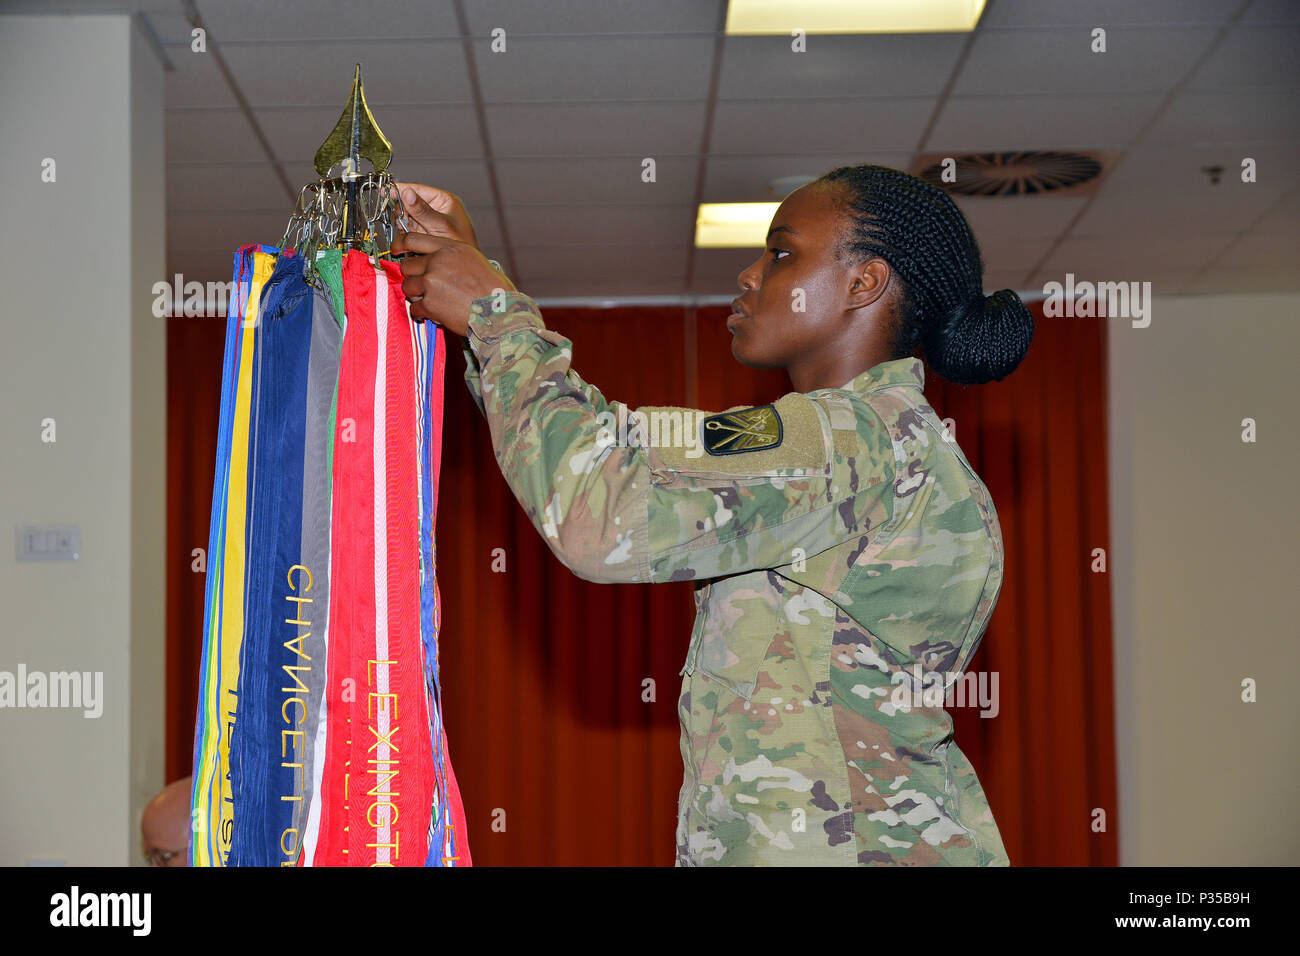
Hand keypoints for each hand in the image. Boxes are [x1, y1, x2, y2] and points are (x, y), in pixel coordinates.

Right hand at [390, 182, 479, 248]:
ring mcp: (427, 221)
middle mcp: (435, 209)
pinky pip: (407, 231)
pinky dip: (406, 237)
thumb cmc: (462, 245)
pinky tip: (414, 243)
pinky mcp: (422, 233)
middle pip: (407, 204)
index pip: (417, 189)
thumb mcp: (441, 226)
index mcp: (443, 200)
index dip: (400, 190)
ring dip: (404, 227)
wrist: (463, 272)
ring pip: (405, 218)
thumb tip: (407, 193)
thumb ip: (423, 211)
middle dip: (403, 214)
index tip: (386, 191)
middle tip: (405, 224)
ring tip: (416, 236)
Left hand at [390, 230, 516, 336]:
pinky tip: (436, 314)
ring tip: (434, 302)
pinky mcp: (430, 304)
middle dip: (413, 278)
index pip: (413, 239)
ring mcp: (432, 282)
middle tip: (424, 287)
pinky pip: (415, 308)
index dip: (399, 244)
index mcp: (450, 248)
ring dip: (417, 297)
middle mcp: (438, 262)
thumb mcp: (473, 260)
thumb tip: (431, 260)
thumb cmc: (493, 289)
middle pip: (407, 266)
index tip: (396, 250)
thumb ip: (451, 256)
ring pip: (408, 288)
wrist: (501, 312)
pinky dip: (423, 314)